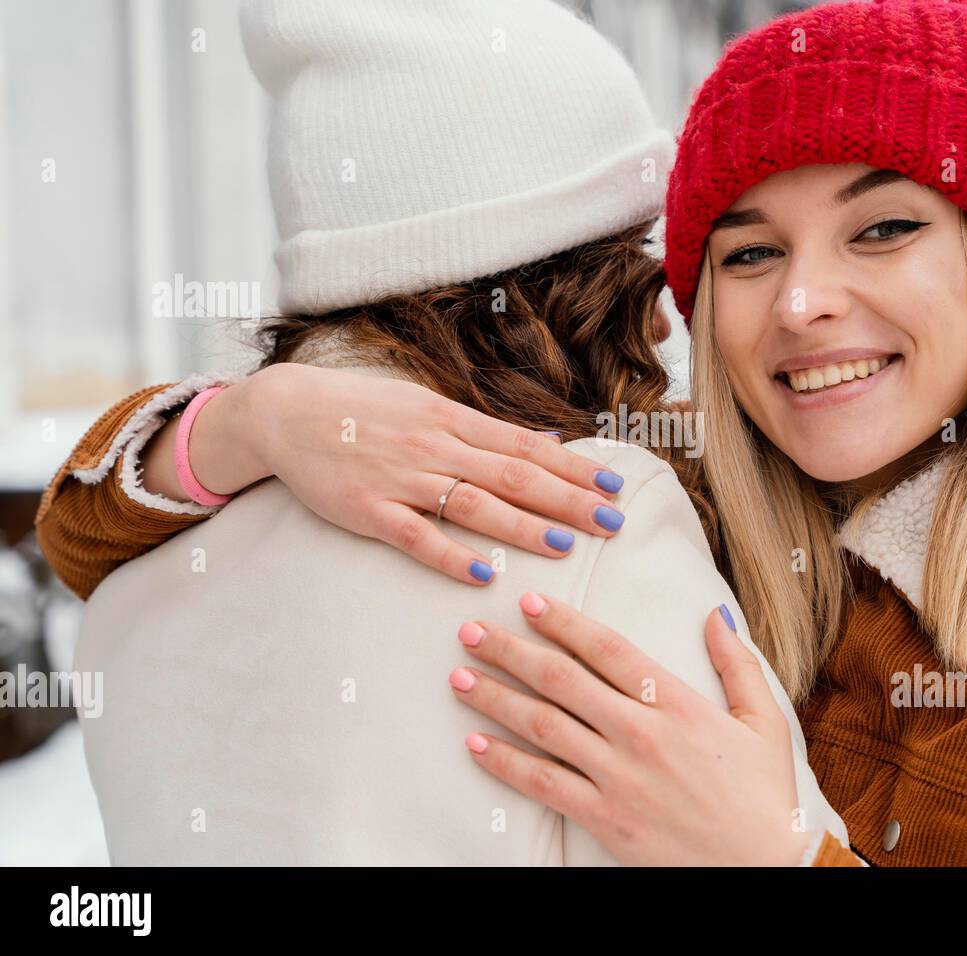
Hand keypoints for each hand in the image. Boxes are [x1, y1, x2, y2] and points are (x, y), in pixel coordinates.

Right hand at [149, 363, 628, 585]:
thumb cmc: (364, 409)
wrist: (287, 412)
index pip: (527, 447)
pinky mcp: (369, 512)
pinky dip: (453, 556)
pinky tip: (487, 574)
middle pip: (514, 476)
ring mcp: (402, 480)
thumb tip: (543, 442)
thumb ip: (483, 429)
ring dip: (524, 527)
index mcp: (453, 419)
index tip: (613, 487)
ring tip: (567, 545)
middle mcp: (436, 447)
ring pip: (475, 505)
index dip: (573, 469)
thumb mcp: (428, 405)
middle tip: (612, 522)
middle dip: (567, 501)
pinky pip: (418, 538)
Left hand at [448, 594, 810, 865]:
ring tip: (461, 677)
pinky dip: (505, 763)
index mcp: (678, 703)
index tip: (531, 604)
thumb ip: (737, 664)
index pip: (607, 649)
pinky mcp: (605, 817)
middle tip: (472, 632)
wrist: (766, 867)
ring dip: (496, 698)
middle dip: (511, 651)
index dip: (564, 623)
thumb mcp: (764, 722)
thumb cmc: (765, 795)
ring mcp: (619, 776)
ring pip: (543, 726)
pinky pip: (543, 784)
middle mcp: (641, 733)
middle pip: (561, 680)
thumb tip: (714, 615)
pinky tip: (476, 745)